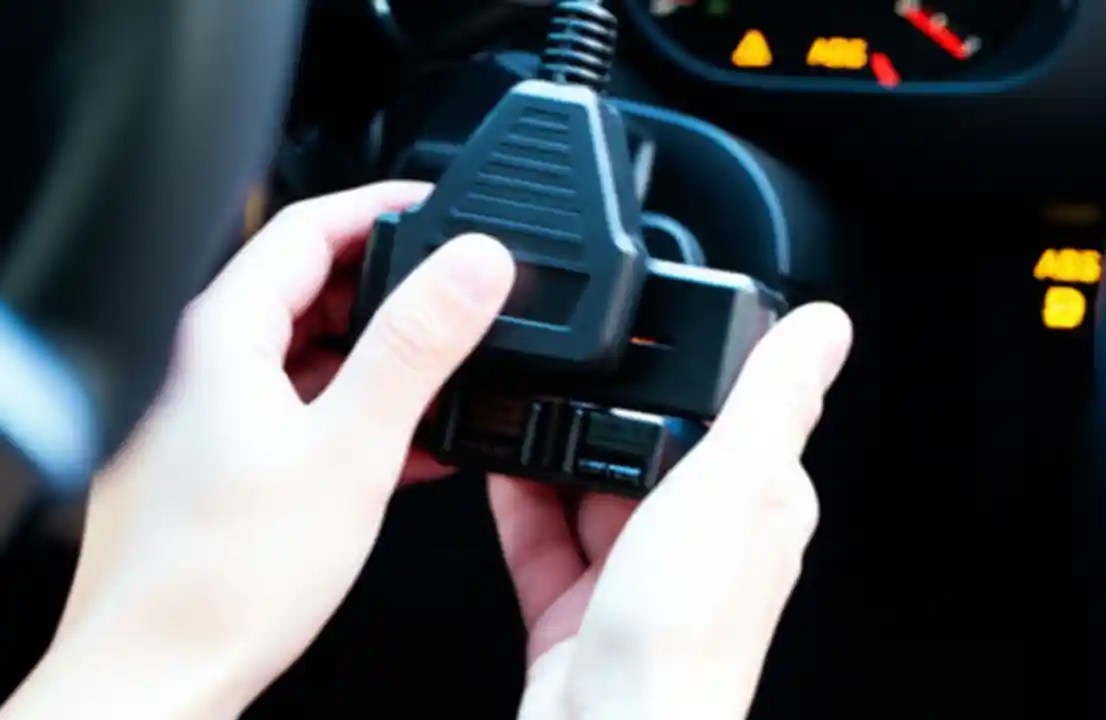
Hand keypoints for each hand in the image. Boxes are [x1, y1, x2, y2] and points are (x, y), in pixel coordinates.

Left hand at [1, 182, 515, 718]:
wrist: (158, 683)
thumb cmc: (221, 581)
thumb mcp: (350, 448)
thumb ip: (418, 347)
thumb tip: (474, 264)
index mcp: (222, 335)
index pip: (308, 225)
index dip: (386, 207)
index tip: (449, 209)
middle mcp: (207, 364)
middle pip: (314, 286)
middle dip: (397, 288)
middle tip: (467, 302)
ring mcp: (215, 415)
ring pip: (314, 353)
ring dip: (385, 359)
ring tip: (451, 383)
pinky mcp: (229, 464)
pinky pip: (306, 409)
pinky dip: (362, 413)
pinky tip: (414, 448)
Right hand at [492, 303, 851, 719]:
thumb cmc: (685, 638)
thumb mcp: (737, 485)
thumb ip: (773, 400)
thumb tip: (826, 326)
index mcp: (758, 509)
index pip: (739, 419)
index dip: (699, 374)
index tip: (658, 328)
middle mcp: (702, 544)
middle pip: (655, 450)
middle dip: (614, 410)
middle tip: (570, 360)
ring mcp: (637, 580)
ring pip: (594, 494)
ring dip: (559, 450)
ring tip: (521, 398)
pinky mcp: (579, 612)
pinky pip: (545, 541)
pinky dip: (521, 502)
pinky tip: (498, 466)